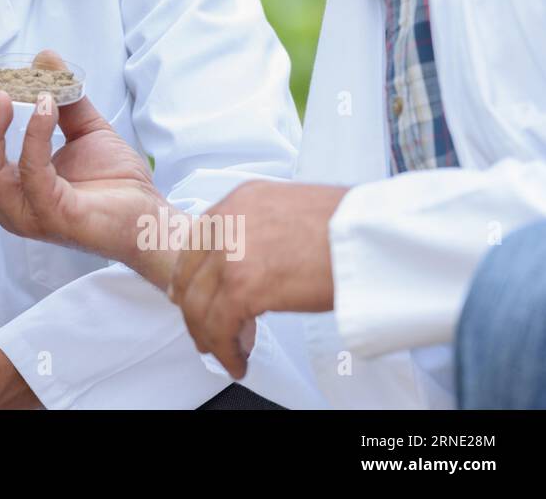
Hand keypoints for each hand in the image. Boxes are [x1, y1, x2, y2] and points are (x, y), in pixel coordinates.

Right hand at [0, 50, 171, 278]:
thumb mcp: (85, 130)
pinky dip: (35, 136)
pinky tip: (47, 108)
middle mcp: (12, 206)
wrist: (151, 216)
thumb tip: (45, 58)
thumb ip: (64, 97)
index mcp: (12, 188)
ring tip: (4, 96)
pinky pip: (33, 173)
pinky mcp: (55, 217)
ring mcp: (31, 215)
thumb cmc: (117, 185)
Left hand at [168, 179, 347, 378]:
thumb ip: (261, 230)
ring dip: (208, 335)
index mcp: (240, 200)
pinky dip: (225, 350)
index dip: (191, 275)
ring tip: (222, 353)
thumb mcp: (290, 212)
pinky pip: (219, 326)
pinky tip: (238, 361)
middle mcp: (228, 221)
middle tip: (203, 330)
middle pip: (190, 273)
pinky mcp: (242, 286)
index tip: (189, 294)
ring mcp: (230, 253)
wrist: (373, 235)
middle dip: (193, 308)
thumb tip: (257, 261)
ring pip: (198, 304)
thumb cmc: (351, 226)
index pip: (198, 242)